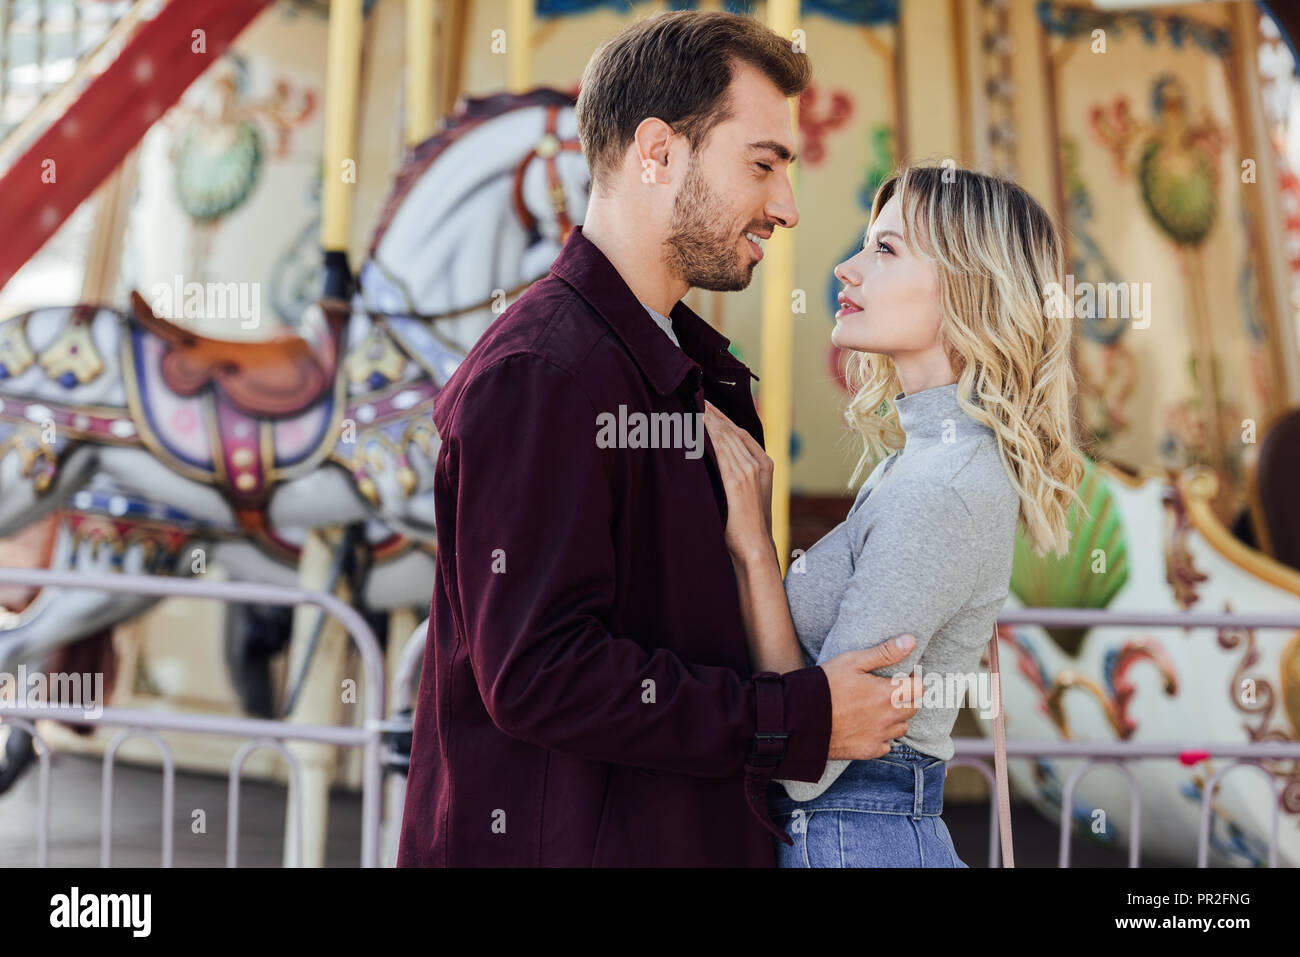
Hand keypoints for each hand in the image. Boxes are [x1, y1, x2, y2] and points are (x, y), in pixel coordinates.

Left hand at [703, 400, 773, 558]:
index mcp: (764, 464)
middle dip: (714, 413)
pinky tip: (697, 426)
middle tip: (696, 397)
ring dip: (709, 420)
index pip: (740, 432)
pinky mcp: (737, 480)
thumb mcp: (744, 494)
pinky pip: (721, 450)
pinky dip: (709, 435)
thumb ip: (734, 476)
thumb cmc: (745, 524)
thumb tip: (711, 462)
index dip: (723, 417)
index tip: (708, 404)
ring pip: (725, 436)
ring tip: (693, 405)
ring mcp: (748, 470)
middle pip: (732, 430)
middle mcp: (758, 463)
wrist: (755, 545)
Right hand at [821, 634, 921, 759]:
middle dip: (906, 698)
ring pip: (902, 728)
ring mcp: (879, 736)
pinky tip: (867, 727)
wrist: (799, 718)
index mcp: (887, 694)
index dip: (913, 680)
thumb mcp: (852, 661)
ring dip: (896, 719)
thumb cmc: (825, 685)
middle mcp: (888, 717)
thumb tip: (910, 641)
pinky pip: (886, 745)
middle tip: (887, 691)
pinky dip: (882, 737)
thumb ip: (884, 652)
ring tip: (877, 709)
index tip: (901, 677)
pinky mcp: (868, 750)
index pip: (920, 688)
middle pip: (913, 708)